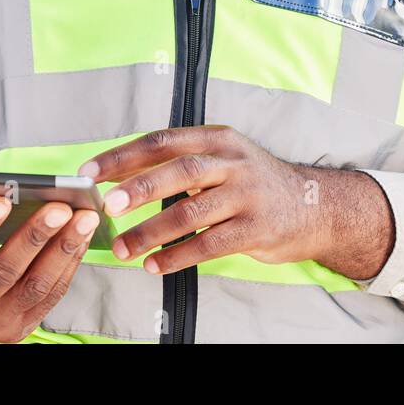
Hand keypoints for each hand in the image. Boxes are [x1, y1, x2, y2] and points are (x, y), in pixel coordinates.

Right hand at [0, 195, 100, 342]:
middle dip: (33, 237)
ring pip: (36, 285)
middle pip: (4, 272)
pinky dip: (70, 265)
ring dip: (63, 250)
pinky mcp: (23, 326)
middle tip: (60, 205)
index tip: (1, 196)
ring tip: (84, 215)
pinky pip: (52, 295)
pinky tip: (83, 235)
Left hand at [79, 126, 388, 276]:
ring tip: (122, 248)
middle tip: (107, 206)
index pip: (162, 141)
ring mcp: (246, 195)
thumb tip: (118, 176)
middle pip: (179, 170)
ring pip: (190, 212)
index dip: (124, 156)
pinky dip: (177, 257)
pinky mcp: (256, 229)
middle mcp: (232, 161)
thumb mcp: (222, 159)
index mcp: (217, 138)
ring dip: (151, 232)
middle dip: (139, 188)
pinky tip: (154, 266)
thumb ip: (179, 163)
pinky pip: (209, 244)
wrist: (313, 206)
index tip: (91, 173)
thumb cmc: (252, 183)